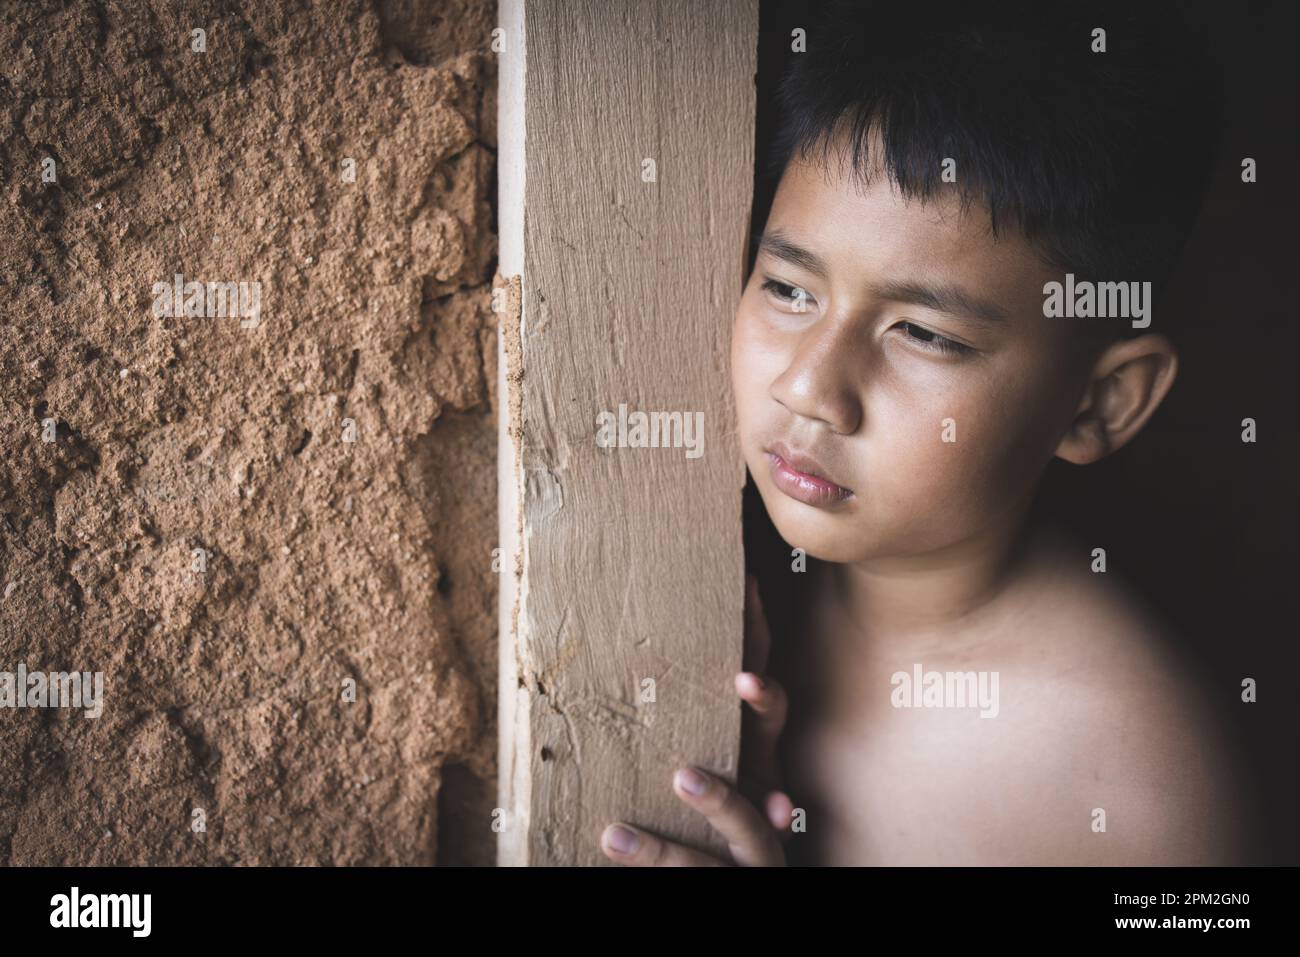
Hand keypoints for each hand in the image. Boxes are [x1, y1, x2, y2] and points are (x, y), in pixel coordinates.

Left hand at [599, 575, 793, 865]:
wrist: (730, 893)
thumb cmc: (709, 827)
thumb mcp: (704, 767)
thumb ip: (679, 720)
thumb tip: (618, 650)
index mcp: (751, 753)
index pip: (757, 686)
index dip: (757, 639)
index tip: (751, 587)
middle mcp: (762, 787)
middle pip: (772, 739)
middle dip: (765, 705)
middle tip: (744, 680)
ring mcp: (755, 842)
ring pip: (745, 820)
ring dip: (718, 797)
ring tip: (683, 776)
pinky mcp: (734, 878)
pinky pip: (694, 868)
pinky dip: (656, 854)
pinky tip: (616, 836)